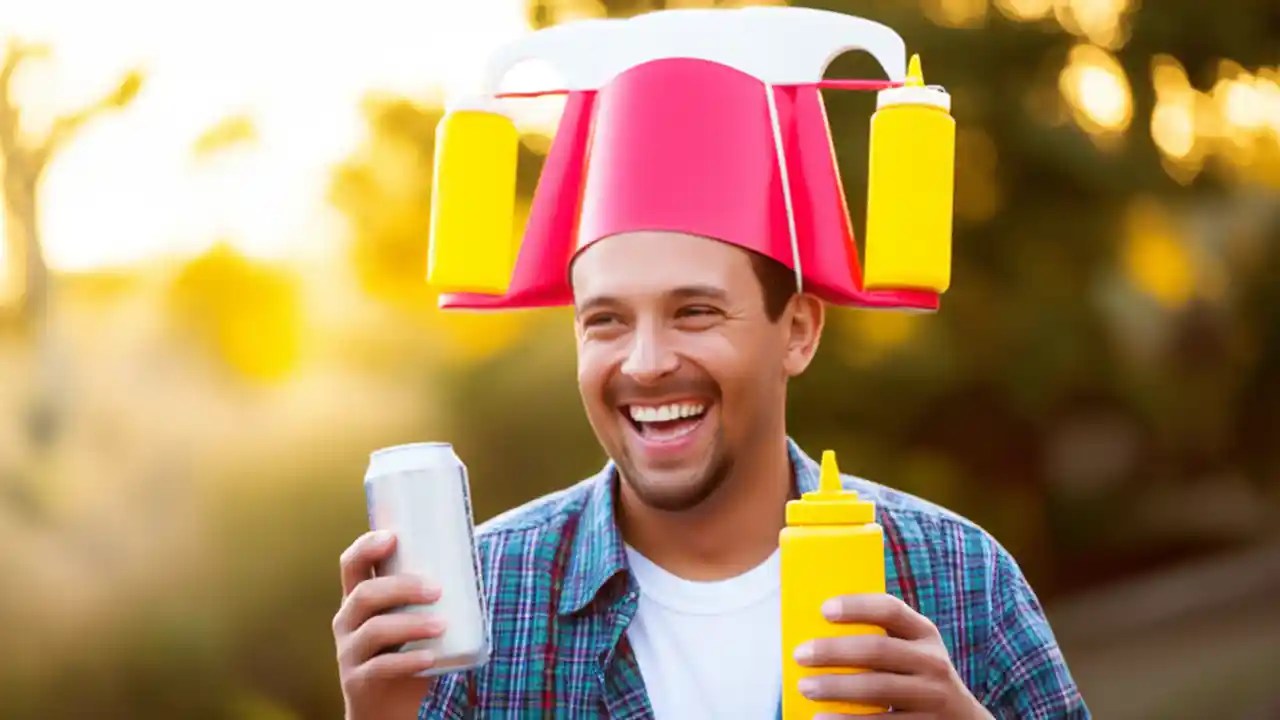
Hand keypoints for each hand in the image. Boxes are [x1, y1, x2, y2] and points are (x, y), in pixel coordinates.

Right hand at [333, 530, 445, 719]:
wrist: (387, 706)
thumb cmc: (406, 651)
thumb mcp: (410, 618)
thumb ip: (427, 594)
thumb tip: (474, 559)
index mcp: (359, 599)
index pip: (351, 564)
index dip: (366, 547)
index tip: (392, 537)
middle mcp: (347, 621)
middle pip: (365, 594)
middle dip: (401, 587)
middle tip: (437, 589)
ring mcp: (349, 652)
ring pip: (374, 630)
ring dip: (411, 624)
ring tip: (441, 625)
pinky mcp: (359, 681)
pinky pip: (380, 667)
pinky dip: (407, 661)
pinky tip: (430, 657)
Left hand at [794, 594, 992, 718]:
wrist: (959, 717)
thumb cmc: (913, 673)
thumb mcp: (909, 648)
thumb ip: (875, 637)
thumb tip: (812, 630)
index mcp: (923, 632)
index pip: (890, 610)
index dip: (857, 606)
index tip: (824, 610)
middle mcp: (932, 661)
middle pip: (878, 650)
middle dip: (835, 651)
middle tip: (801, 655)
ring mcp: (931, 696)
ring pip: (878, 689)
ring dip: (836, 687)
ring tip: (805, 687)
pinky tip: (821, 718)